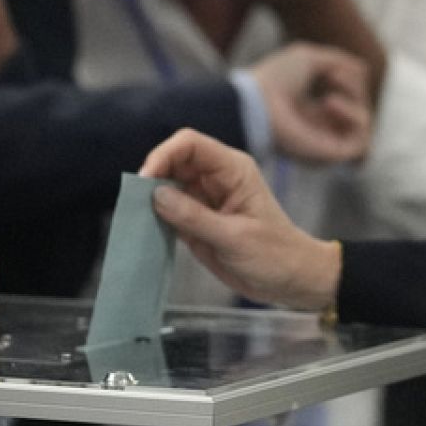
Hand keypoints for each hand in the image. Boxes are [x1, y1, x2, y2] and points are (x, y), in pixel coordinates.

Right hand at [143, 129, 338, 310]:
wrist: (291, 281)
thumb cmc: (274, 255)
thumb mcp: (234, 238)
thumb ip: (194, 217)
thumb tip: (156, 195)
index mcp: (232, 170)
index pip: (190, 144)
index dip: (164, 155)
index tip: (145, 180)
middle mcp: (217, 178)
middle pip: (174, 161)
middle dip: (153, 176)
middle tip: (135, 202)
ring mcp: (205, 199)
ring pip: (168, 185)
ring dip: (151, 198)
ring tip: (136, 217)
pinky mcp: (198, 220)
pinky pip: (170, 210)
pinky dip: (156, 217)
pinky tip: (146, 229)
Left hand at [248, 42, 371, 163]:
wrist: (256, 103)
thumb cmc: (274, 79)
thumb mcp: (308, 58)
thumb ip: (338, 60)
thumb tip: (363, 70)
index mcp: (313, 113)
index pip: (349, 102)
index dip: (351, 83)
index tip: (332, 70)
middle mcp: (322, 130)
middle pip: (360, 110)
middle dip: (354, 87)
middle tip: (332, 74)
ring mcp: (327, 143)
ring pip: (364, 123)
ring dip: (355, 98)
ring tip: (331, 87)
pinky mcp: (330, 154)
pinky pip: (362, 140)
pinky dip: (353, 115)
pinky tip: (329, 102)